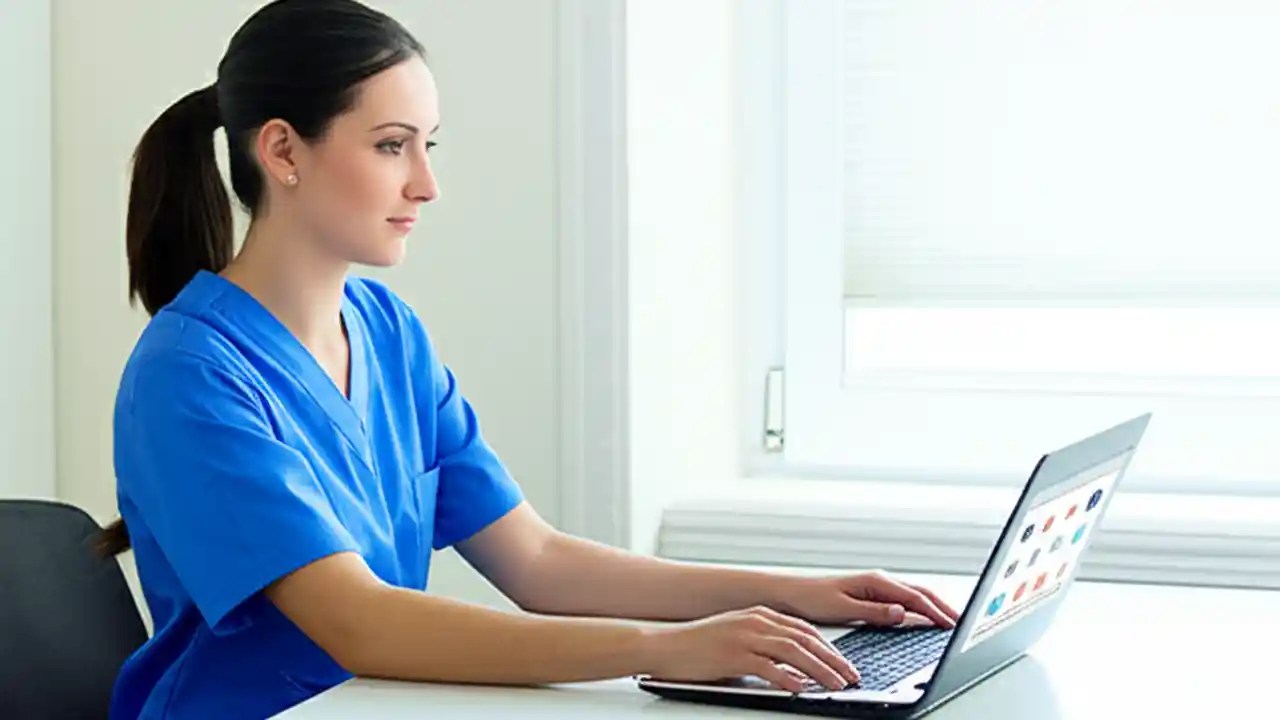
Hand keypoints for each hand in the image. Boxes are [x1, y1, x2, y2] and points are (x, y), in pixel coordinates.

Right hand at [641, 605, 860, 692]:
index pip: (804, 629)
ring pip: (793, 652)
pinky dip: (789, 678)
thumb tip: (791, 663)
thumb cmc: (698, 645)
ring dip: (820, 669)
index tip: (844, 662)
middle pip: (805, 639)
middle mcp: (755, 621)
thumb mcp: (736, 634)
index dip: (828, 646)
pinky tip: (802, 689)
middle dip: (833, 659)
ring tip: (836, 685)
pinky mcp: (734, 655)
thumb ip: (763, 642)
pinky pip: (769, 668)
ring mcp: (745, 637)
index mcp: (759, 614)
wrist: (665, 645)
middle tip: (850, 676)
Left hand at [774, 571, 960, 628]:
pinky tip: (924, 615)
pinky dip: (919, 606)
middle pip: (919, 592)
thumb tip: (902, 612)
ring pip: (913, 594)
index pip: (914, 597)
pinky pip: (903, 599)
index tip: (951, 622)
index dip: (935, 611)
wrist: (792, 592)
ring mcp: (876, 585)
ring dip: (933, 605)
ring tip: (950, 619)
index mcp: (874, 581)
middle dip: (941, 606)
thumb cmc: (812, 597)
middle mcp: (878, 580)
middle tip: (960, 622)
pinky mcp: (872, 593)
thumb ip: (874, 611)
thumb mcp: (843, 608)